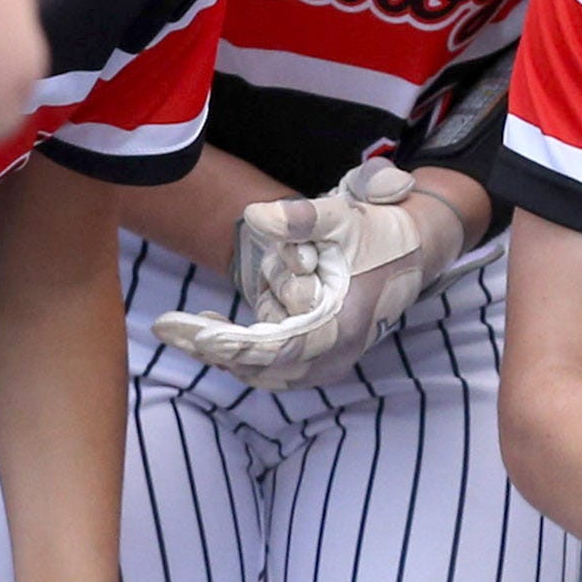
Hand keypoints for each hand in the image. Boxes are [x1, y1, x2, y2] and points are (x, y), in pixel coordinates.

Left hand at [152, 163, 450, 389]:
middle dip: (212, 346)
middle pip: (262, 364)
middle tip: (166, 327)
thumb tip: (254, 217)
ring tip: (174, 328)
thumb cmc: (378, 230)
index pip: (278, 348)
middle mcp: (333, 353)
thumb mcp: (343, 214)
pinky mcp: (316, 355)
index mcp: (341, 326)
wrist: (416, 248)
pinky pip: (269, 362)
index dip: (232, 343)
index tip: (194, 332)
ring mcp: (325, 359)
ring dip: (220, 349)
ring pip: (262, 367)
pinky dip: (237, 348)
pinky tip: (206, 324)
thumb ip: (301, 217)